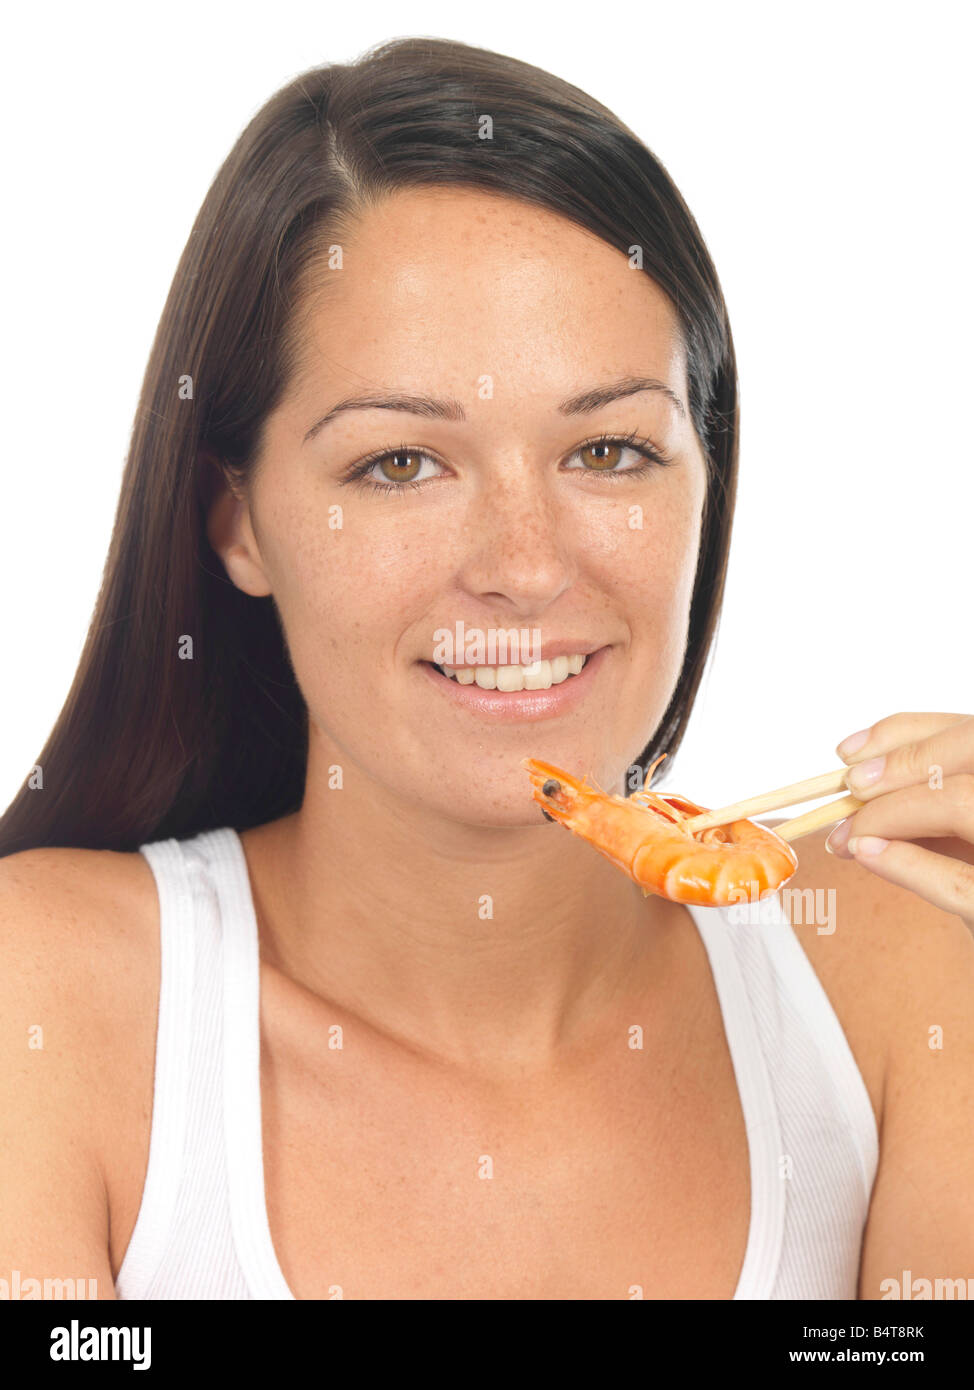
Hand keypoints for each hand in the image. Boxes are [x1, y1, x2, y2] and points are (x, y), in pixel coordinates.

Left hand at [825, 712, 973, 928]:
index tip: (847, 753)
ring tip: (846, 836)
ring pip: (961, 803)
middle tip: (848, 787)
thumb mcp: (966, 849)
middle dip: (900, 762)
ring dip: (891, 811)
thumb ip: (931, 813)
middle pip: (973, 746)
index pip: (972, 730)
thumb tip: (858, 787)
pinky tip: (869, 855)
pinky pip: (960, 883)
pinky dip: (907, 863)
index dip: (906, 731)